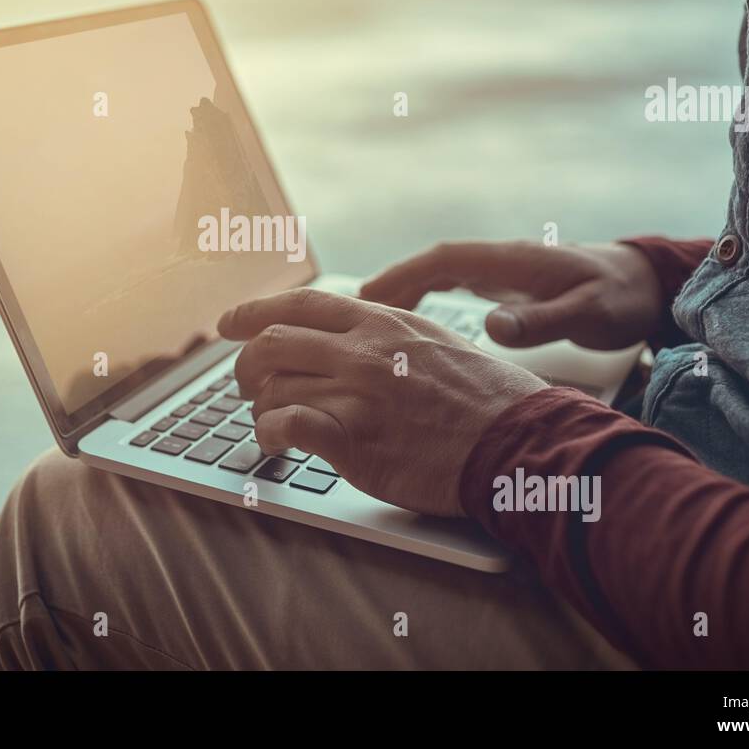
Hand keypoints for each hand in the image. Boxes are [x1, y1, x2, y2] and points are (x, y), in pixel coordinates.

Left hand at [217, 288, 545, 516]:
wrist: (520, 443)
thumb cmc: (489, 399)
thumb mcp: (437, 341)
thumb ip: (388, 334)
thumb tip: (352, 335)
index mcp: (383, 323)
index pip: (300, 305)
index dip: (254, 311)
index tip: (229, 322)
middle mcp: (362, 352)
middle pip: (271, 344)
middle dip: (246, 366)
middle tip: (246, 384)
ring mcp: (357, 395)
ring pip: (274, 389)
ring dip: (262, 409)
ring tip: (273, 424)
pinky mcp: (355, 441)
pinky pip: (287, 426)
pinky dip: (271, 434)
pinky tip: (277, 443)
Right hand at [359, 240, 661, 349]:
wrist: (645, 284)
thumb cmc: (621, 297)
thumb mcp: (589, 313)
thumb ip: (542, 321)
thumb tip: (493, 328)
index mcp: (512, 260)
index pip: (445, 260)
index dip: (403, 276)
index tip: (370, 297)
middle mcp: (499, 260)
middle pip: (429, 266)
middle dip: (388, 285)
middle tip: (347, 312)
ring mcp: (499, 270)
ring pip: (435, 275)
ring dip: (400, 291)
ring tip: (363, 318)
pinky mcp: (503, 284)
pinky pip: (449, 285)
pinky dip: (422, 297)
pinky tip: (406, 319)